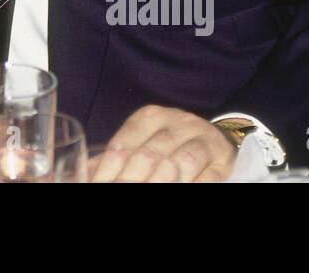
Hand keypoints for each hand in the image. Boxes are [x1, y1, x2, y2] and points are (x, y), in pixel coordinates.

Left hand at [89, 105, 234, 181]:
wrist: (216, 138)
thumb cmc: (168, 142)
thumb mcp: (142, 140)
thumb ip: (115, 157)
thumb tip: (84, 174)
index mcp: (151, 116)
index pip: (125, 141)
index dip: (109, 167)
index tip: (99, 184)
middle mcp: (178, 122)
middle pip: (151, 154)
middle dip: (132, 180)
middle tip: (119, 192)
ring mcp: (203, 139)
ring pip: (182, 162)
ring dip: (164, 182)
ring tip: (148, 193)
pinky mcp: (223, 159)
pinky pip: (209, 176)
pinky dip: (194, 185)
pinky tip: (182, 190)